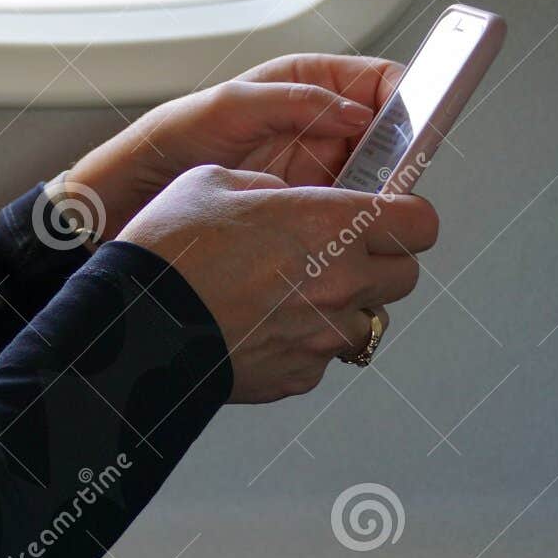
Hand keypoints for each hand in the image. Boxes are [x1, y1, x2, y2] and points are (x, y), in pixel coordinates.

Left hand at [66, 54, 403, 239]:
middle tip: (399, 174)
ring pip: (374, 180)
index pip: (379, 81)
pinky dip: (356, 224)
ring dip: (380, 195)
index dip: (409, 94)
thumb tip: (352, 109)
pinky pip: (348, 215)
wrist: (135, 199)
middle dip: (401, 154)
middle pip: (388, 136)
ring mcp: (315, 171)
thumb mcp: (227, 108)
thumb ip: (291, 101)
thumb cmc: (172, 143)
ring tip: (373, 207)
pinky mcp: (306, 210)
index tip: (423, 115)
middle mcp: (318, 127)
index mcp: (307, 86)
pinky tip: (350, 233)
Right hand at [119, 164, 438, 402]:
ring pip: (369, 319)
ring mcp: (324, 336)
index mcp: (330, 224)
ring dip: (346, 305)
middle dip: (382, 260)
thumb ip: (272, 188)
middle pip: (407, 274)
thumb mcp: (216, 181)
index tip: (391, 214)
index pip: (421, 223)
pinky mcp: (300, 375)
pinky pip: (325, 356)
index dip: (408, 216)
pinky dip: (307, 341)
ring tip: (294, 291)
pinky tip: (265, 323)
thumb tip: (290, 199)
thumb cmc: (169, 250)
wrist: (136, 325)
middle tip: (340, 250)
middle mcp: (341, 282)